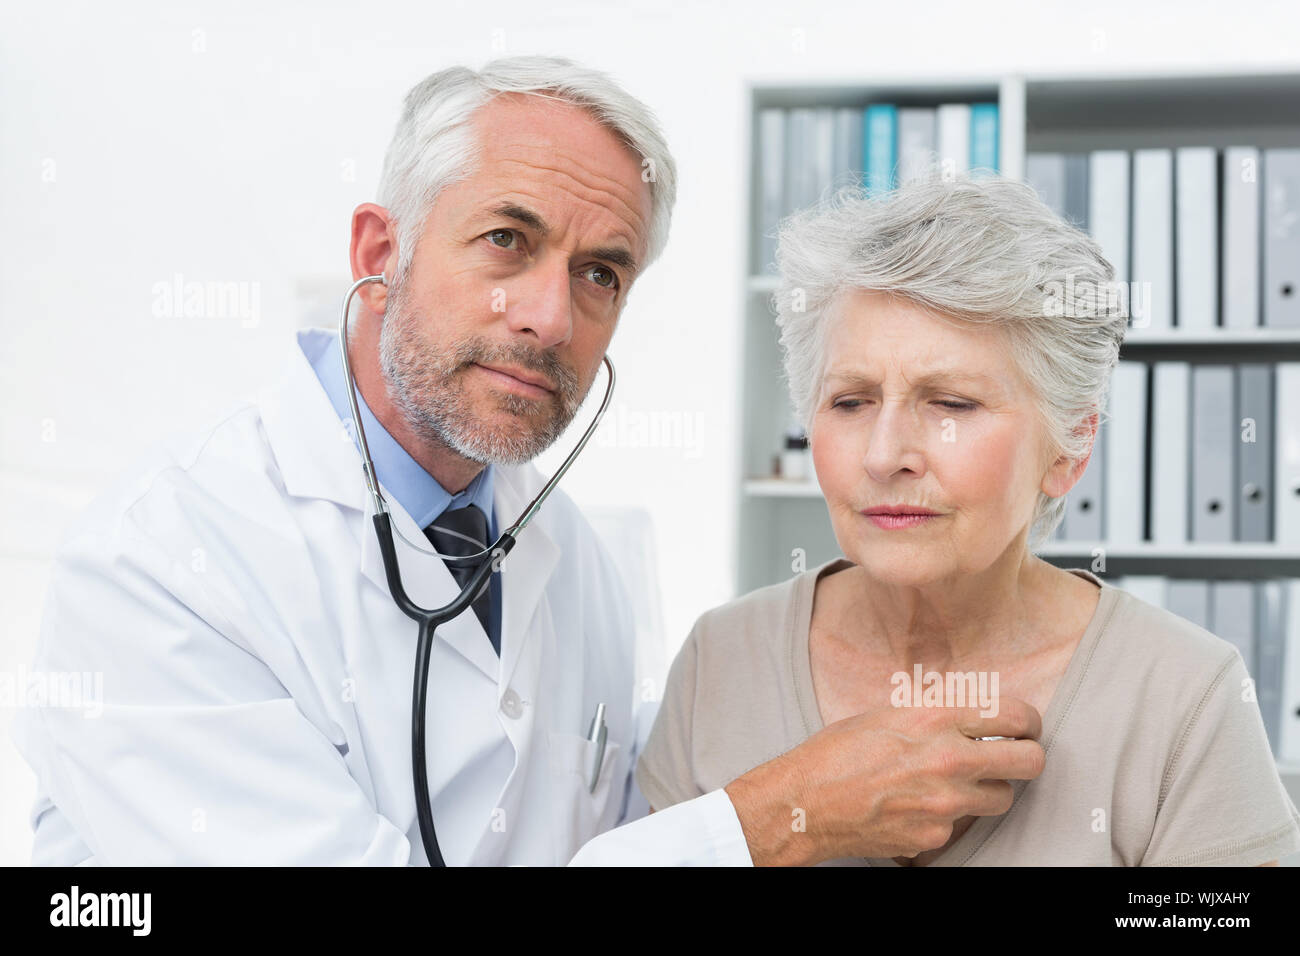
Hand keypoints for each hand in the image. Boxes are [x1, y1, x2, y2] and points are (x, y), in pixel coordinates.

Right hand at [724, 698, 1044, 865]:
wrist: (805, 803)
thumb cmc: (836, 753)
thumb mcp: (885, 713)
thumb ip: (934, 714)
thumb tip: (972, 715)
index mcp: (934, 719)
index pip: (1014, 716)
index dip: (1027, 721)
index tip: (1023, 726)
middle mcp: (947, 760)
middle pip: (1028, 762)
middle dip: (1027, 756)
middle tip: (1015, 754)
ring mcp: (945, 804)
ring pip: (1003, 798)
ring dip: (988, 789)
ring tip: (958, 782)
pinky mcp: (936, 836)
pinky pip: (961, 825)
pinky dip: (948, 815)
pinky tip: (919, 805)